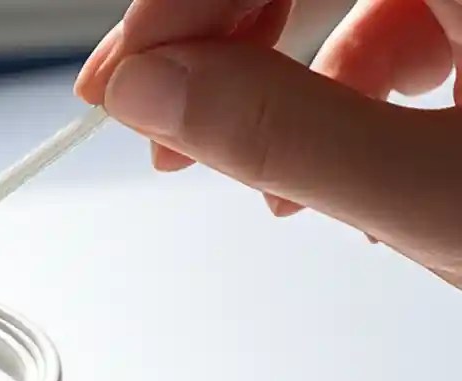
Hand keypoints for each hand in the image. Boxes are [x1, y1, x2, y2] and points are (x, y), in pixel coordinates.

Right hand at [76, 0, 461, 287]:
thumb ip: (292, 134)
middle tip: (149, 118)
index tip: (121, 79)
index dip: (178, 3)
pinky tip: (346, 176)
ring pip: (339, 4)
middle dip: (215, 48)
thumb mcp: (436, 191)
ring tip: (270, 187)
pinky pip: (391, 34)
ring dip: (282, 92)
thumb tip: (150, 93)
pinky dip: (346, 104)